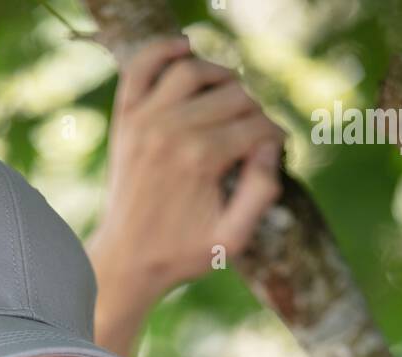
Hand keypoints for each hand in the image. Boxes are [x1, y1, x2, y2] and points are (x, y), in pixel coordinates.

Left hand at [88, 34, 286, 305]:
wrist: (127, 260)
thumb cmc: (183, 252)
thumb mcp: (233, 238)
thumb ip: (261, 193)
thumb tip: (270, 147)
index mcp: (202, 159)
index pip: (256, 124)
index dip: (274, 136)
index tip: (275, 151)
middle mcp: (171, 131)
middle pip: (232, 94)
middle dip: (253, 111)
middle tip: (253, 134)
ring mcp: (144, 121)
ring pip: (194, 70)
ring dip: (221, 77)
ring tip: (231, 99)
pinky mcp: (125, 119)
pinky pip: (141, 67)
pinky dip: (163, 51)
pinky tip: (186, 50)